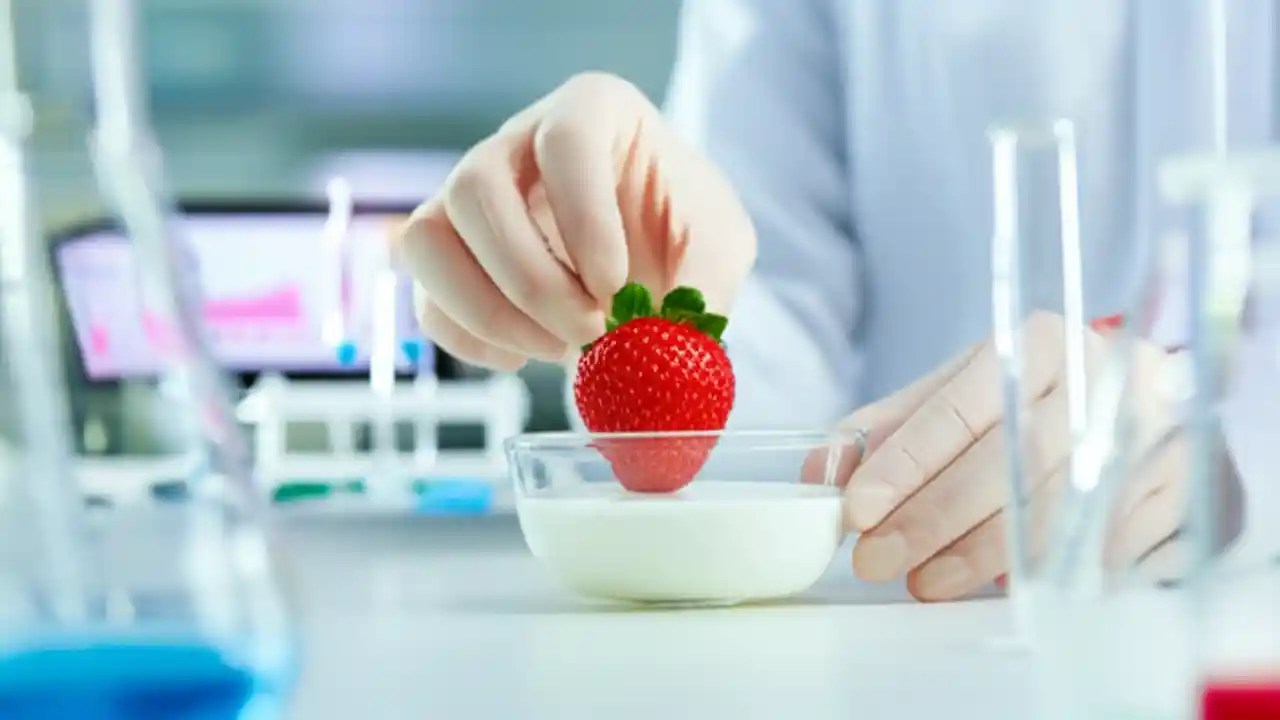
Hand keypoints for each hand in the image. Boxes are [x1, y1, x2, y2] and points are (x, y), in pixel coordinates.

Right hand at [396, 72, 755, 370]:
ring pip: (427, 239)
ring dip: (488, 312)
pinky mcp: (450, 259)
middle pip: (475, 190)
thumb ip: (703, 287)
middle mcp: (515, 143)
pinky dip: (471, 341)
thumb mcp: (720, 246)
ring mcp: (469, 199)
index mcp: (590, 111)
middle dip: (531, 281)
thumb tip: (666, 346)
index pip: (564, 142)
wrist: (657, 252)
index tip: (615, 286)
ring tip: (556, 349)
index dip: (584, 219)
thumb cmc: (682, 226)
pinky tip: (526, 356)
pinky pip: (427, 300)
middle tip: (590, 332)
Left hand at [827, 312, 1191, 600]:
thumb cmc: (1029, 401)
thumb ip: (888, 429)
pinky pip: (1102, 543)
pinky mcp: (1178, 487)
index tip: (857, 509)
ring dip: (978, 556)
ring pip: (1051, 511)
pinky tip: (999, 582)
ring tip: (924, 580)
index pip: (958, 409)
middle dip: (930, 520)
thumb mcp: (957, 394)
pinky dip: (1044, 569)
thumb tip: (821, 471)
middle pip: (1003, 464)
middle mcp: (1098, 378)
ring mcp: (1147, 432)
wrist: (1136, 403)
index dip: (903, 464)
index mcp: (1036, 342)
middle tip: (877, 559)